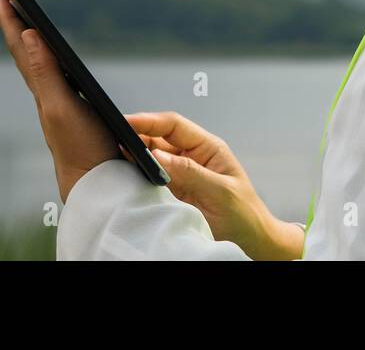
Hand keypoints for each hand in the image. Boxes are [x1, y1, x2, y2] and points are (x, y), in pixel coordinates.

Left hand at [0, 0, 119, 201]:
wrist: (95, 186)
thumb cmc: (80, 148)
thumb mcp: (62, 107)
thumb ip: (45, 71)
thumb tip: (28, 33)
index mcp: (42, 90)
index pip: (22, 48)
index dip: (11, 22)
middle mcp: (45, 96)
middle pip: (26, 54)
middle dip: (15, 27)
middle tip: (6, 2)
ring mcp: (57, 106)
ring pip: (36, 67)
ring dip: (28, 43)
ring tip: (22, 26)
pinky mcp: (71, 115)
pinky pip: (50, 79)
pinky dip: (46, 62)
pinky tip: (51, 65)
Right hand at [127, 111, 305, 260]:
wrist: (251, 244)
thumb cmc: (245, 215)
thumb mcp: (221, 192)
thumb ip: (190, 172)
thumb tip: (157, 155)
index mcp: (208, 148)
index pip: (174, 125)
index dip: (149, 121)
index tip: (126, 121)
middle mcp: (192, 157)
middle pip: (159, 138)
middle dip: (137, 135)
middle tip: (113, 138)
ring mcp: (182, 175)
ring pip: (151, 158)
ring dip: (135, 155)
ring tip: (115, 155)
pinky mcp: (173, 193)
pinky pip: (151, 179)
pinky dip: (137, 176)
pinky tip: (126, 175)